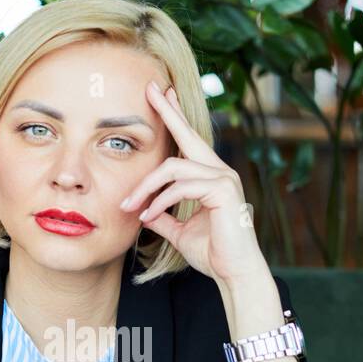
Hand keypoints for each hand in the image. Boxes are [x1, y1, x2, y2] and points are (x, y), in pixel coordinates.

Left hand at [119, 81, 269, 286]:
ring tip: (128, 206)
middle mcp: (220, 171)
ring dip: (146, 187)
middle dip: (168, 111)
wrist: (234, 273)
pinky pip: (181, 186)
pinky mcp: (223, 190)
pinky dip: (160, 200)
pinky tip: (147, 214)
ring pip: (174, 168)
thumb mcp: (179, 231)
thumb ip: (163, 216)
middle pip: (188, 134)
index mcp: (210, 176)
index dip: (174, 116)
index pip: (189, 141)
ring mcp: (224, 178)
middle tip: (151, 88)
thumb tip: (145, 211)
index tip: (159, 94)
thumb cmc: (212, 253)